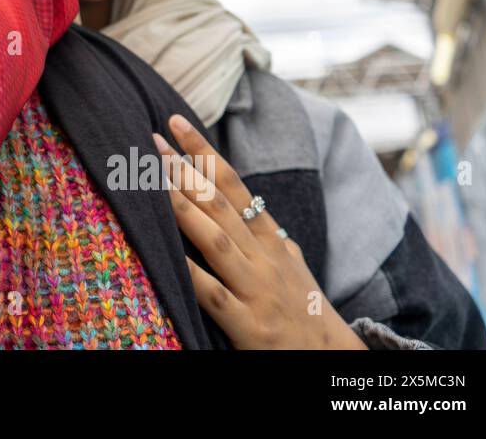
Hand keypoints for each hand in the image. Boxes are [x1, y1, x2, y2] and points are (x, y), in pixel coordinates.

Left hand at [154, 115, 366, 349]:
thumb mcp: (293, 266)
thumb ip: (269, 237)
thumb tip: (249, 207)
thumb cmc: (308, 313)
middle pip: (219, 204)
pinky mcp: (248, 325)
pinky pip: (211, 295)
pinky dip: (187, 272)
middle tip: (152, 139)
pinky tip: (163, 253)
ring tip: (151, 180)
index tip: (176, 122)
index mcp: (272, 241)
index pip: (234, 185)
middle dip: (184, 169)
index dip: (204, 152)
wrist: (334, 363)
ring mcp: (256, 290)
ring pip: (215, 240)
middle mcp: (264, 258)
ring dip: (182, 207)